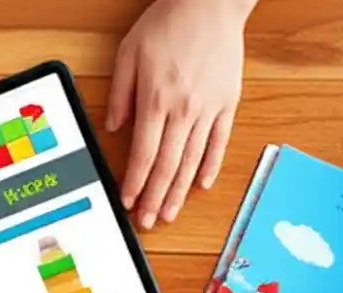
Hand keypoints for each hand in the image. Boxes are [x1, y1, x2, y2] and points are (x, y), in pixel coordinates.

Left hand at [107, 0, 251, 227]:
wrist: (210, 3)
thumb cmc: (167, 23)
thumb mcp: (129, 53)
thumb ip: (120, 94)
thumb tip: (115, 129)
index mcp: (156, 100)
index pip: (143, 154)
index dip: (135, 183)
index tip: (129, 202)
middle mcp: (183, 110)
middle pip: (167, 165)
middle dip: (155, 198)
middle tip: (148, 221)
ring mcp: (208, 109)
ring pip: (192, 161)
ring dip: (178, 192)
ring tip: (170, 214)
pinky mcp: (228, 104)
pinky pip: (219, 143)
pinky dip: (209, 166)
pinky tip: (200, 185)